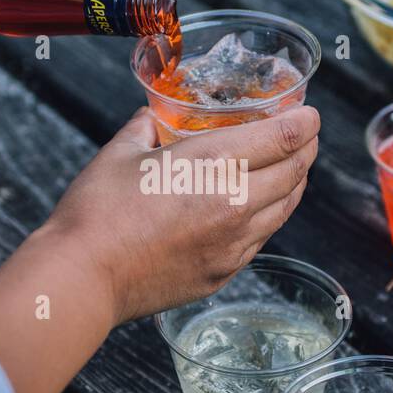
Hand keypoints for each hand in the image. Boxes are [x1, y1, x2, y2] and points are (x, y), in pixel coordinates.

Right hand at [41, 104, 319, 324]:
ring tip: (289, 169)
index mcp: (212, 165)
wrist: (83, 278)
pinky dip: (269, 216)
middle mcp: (235, 205)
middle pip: (296, 172)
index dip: (305, 122)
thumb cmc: (96, 213)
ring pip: (285, 208)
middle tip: (304, 137)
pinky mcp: (224, 272)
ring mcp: (234, 244)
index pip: (284, 138)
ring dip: (294, 183)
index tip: (309, 114)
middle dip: (306, 149)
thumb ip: (145, 128)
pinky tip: (257, 208)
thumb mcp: (121, 152)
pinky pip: (262, 238)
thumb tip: (153, 117)